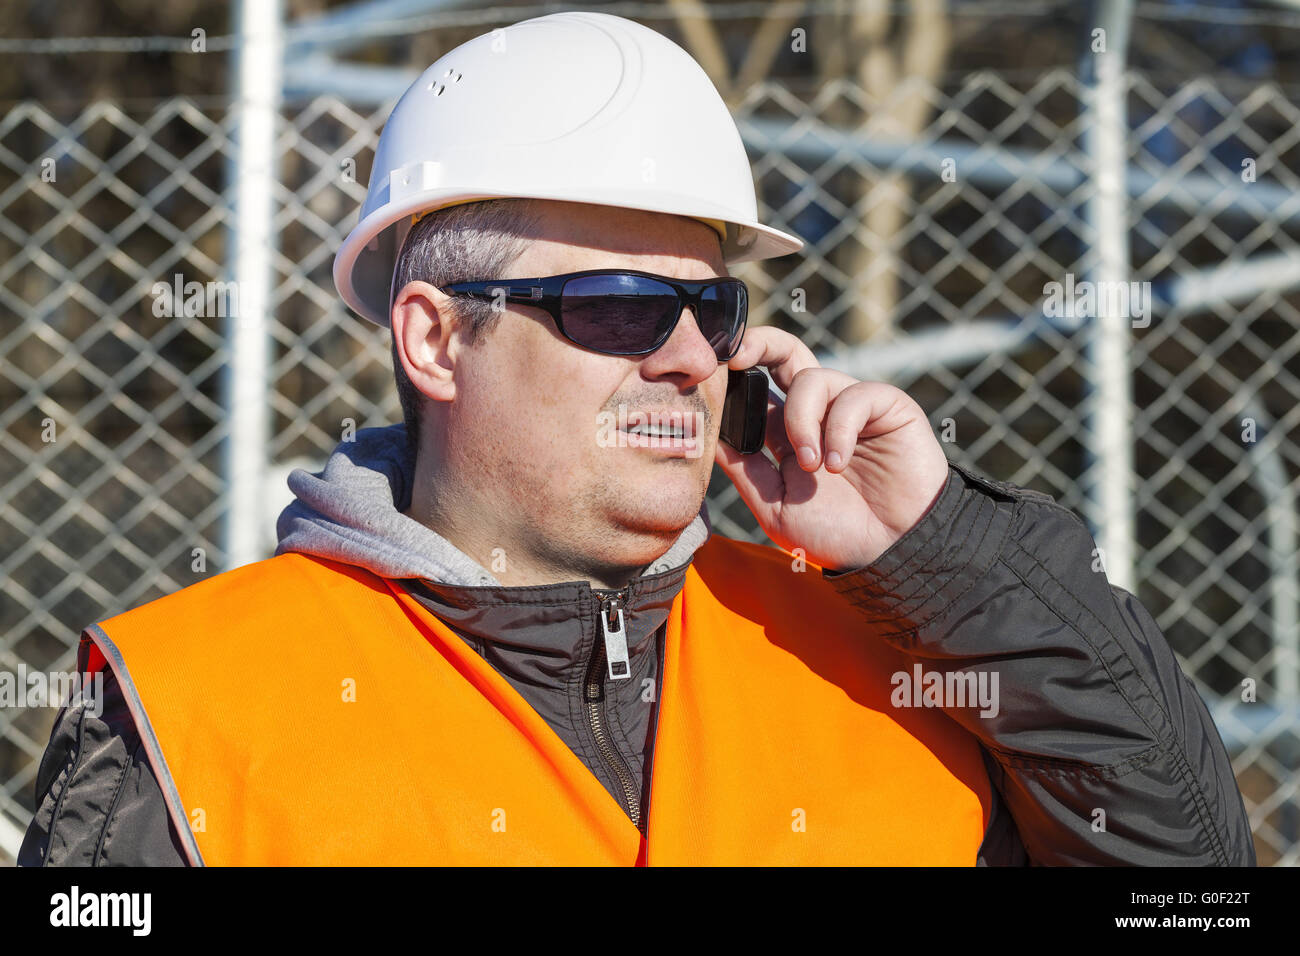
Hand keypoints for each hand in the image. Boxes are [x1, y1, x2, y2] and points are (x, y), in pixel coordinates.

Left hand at [713, 327, 949, 571]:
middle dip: (759, 343)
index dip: (735, 375)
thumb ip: (744, 469)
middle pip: (785, 353)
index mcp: (787, 431)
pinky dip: (838, 429)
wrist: (889, 554)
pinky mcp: (887, 407)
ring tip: (811, 467)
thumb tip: (706, 434)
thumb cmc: (835, 534)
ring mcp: (851, 406)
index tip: (711, 374)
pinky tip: (837, 464)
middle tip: (737, 357)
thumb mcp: (775, 505)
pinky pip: (854, 396)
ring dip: (801, 421)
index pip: (757, 386)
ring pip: (811, 378)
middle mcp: (818, 411)